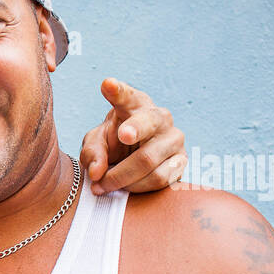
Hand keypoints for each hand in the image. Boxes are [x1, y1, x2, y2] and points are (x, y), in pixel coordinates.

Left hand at [79, 78, 185, 194]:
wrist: (135, 160)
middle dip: (133, 132)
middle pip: (146, 125)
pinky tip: (126, 188)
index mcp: (135, 105)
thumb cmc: (114, 145)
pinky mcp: (181, 162)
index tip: (107, 85)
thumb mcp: (96, 144)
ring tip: (104, 184)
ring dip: (122, 178)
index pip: (126, 96)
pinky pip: (159, 178)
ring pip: (148, 160)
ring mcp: (174, 139)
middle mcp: (160, 118)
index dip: (117, 91)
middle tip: (122, 137)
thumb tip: (96, 172)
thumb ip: (92, 154)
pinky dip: (138, 187)